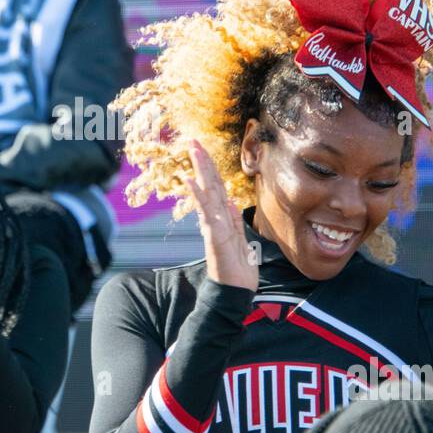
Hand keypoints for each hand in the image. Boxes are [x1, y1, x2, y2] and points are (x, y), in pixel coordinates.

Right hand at [187, 139, 256, 290]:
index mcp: (223, 219)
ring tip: (193, 150)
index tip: (204, 150)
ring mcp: (213, 225)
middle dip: (202, 162)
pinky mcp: (213, 235)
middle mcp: (216, 219)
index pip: (217, 189)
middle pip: (210, 185)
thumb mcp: (241, 241)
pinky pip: (206, 212)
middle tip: (193, 141)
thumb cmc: (238, 269)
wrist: (235, 291)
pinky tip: (191, 180)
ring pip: (207, 192)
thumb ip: (234, 222)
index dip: (211, 169)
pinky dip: (198, 195)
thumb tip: (232, 204)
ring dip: (200, 170)